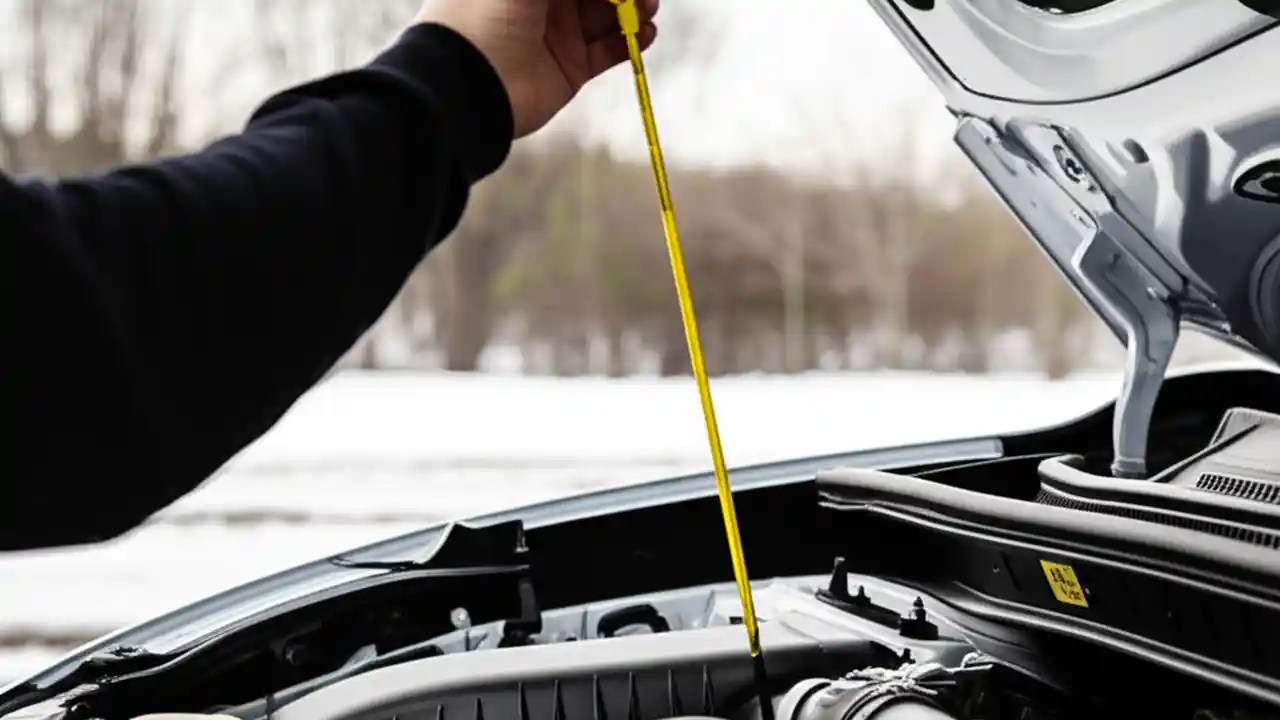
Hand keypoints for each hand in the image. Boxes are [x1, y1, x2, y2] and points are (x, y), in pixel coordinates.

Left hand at [417, 0, 658, 137]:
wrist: (467, 83)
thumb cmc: (485, 15)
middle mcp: (543, 4)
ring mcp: (557, 35)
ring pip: (607, 17)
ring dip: (633, 11)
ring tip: (649, 9)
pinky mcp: (569, 69)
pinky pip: (608, 51)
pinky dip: (630, 42)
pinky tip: (646, 34)